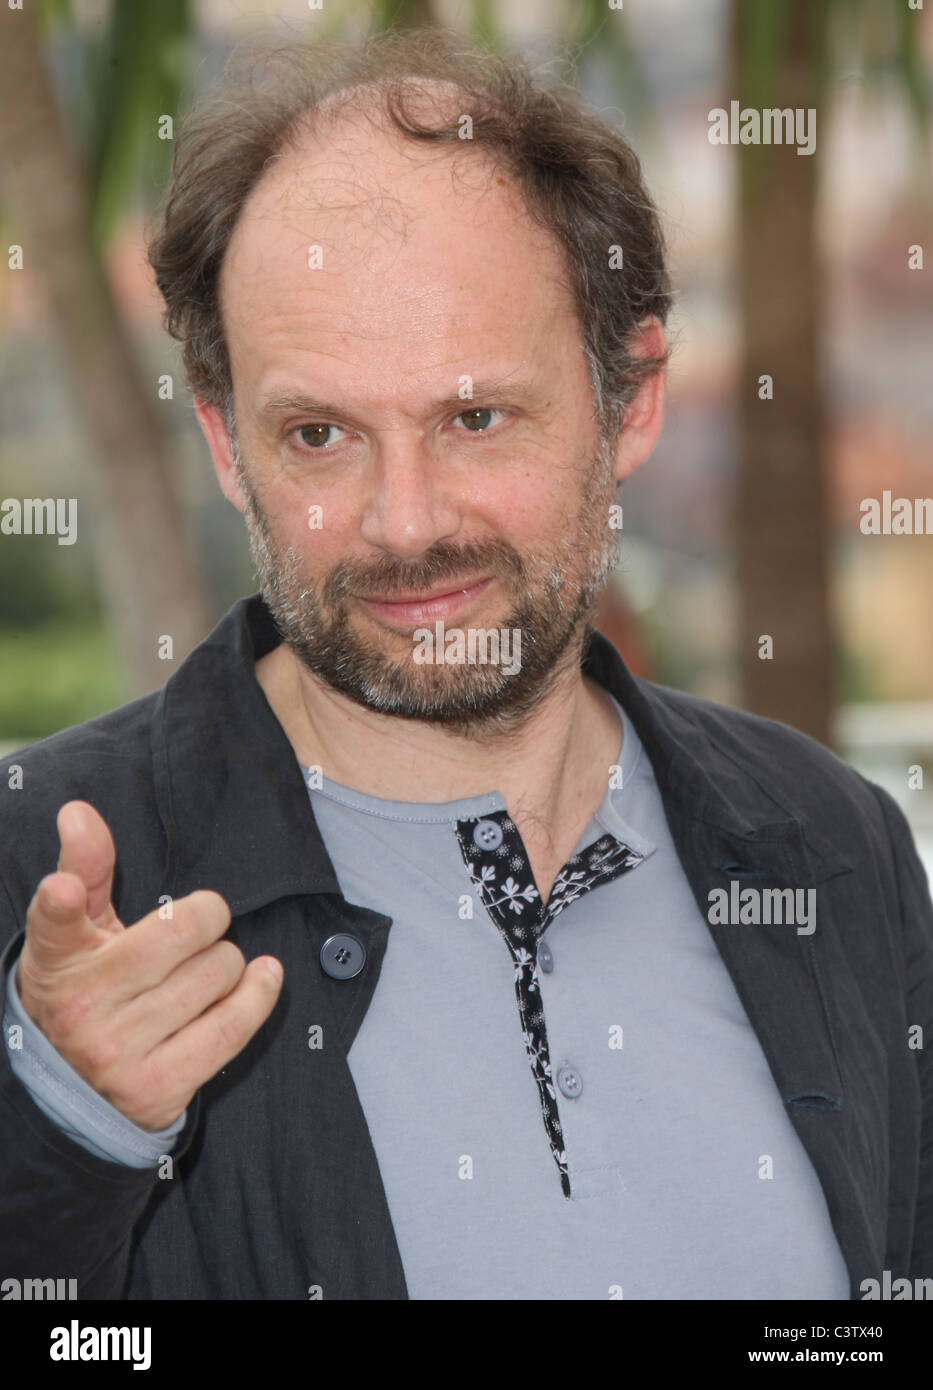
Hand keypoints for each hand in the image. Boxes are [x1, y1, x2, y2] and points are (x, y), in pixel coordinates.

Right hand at [15, 800, 282, 1130]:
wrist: (78, 1089)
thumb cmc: (90, 988)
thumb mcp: (80, 931)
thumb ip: (87, 867)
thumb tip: (79, 810)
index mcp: (58, 958)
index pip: (54, 921)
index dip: (60, 901)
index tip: (63, 890)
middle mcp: (82, 1006)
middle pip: (184, 931)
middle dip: (206, 922)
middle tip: (196, 933)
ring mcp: (117, 1052)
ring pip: (216, 973)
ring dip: (227, 963)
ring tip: (206, 971)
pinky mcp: (156, 1088)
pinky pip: (232, 1026)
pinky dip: (259, 994)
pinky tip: (262, 977)